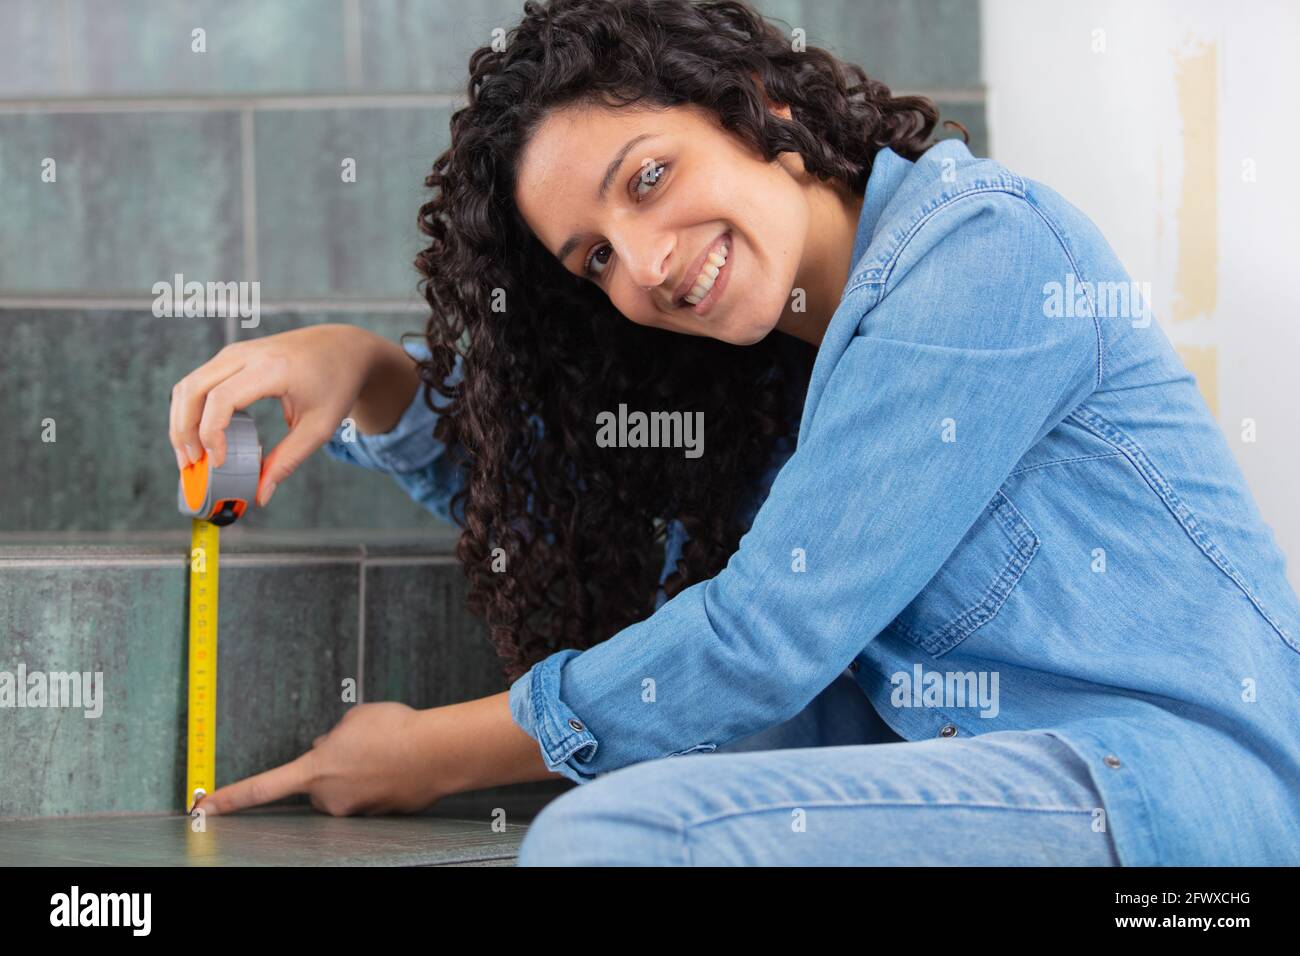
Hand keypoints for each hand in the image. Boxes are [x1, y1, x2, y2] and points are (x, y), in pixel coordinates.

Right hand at [168, 324, 383, 506]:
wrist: (342, 348)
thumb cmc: (335, 385)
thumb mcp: (319, 427)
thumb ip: (287, 460)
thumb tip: (261, 494)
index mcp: (271, 368)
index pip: (222, 398)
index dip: (212, 433)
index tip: (218, 462)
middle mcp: (246, 354)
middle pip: (193, 390)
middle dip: (184, 431)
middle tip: (190, 466)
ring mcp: (235, 352)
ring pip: (188, 385)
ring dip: (181, 422)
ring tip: (189, 458)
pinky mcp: (231, 357)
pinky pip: (198, 382)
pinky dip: (191, 411)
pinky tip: (198, 439)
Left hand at [193, 702, 450, 816]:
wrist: (435, 752)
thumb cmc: (394, 730)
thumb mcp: (352, 718)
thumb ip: (330, 737)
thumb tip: (327, 748)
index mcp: (314, 770)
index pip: (261, 788)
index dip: (229, 799)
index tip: (204, 809)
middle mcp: (329, 798)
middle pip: (316, 783)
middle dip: (330, 765)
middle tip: (359, 744)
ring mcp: (354, 810)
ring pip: (344, 788)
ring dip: (357, 770)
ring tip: (385, 750)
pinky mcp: (377, 815)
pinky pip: (368, 794)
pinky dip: (378, 778)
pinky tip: (396, 762)